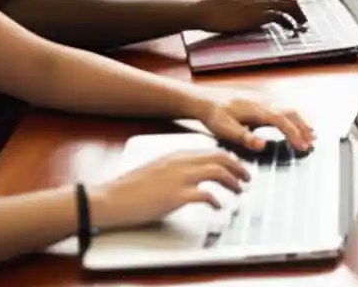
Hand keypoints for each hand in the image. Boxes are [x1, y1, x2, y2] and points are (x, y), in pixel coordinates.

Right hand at [88, 150, 249, 229]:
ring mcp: (179, 179)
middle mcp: (180, 163)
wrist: (110, 198)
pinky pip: (205, 196)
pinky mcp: (175, 196)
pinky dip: (216, 201)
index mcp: (176, 155)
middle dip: (238, 167)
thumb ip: (176, 168)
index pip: (211, 151)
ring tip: (239, 191)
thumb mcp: (156, 169)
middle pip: (220, 158)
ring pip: (218, 172)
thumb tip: (192, 175)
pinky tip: (218, 207)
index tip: (237, 166)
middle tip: (247, 178)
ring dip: (233, 182)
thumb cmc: (130, 188)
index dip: (229, 158)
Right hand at [195, 0, 306, 32]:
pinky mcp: (258, 15)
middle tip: (300, 15)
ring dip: (297, 14)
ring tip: (301, 23)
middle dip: (296, 4)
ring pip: (288, 4)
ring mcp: (259, 2)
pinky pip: (281, 16)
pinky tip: (290, 28)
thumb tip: (248, 9)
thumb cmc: (211, 5)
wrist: (203, 9)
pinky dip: (288, 22)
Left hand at [195, 90, 314, 153]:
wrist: (204, 100)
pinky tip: (296, 121)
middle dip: (304, 128)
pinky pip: (284, 106)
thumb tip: (262, 145)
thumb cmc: (214, 115)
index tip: (303, 147)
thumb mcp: (225, 129)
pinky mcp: (261, 99)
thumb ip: (244, 137)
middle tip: (312, 143)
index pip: (283, 121)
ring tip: (311, 133)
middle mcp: (264, 102)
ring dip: (301, 121)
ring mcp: (264, 99)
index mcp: (257, 110)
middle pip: (292, 112)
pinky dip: (294, 115)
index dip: (295, 134)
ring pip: (290, 108)